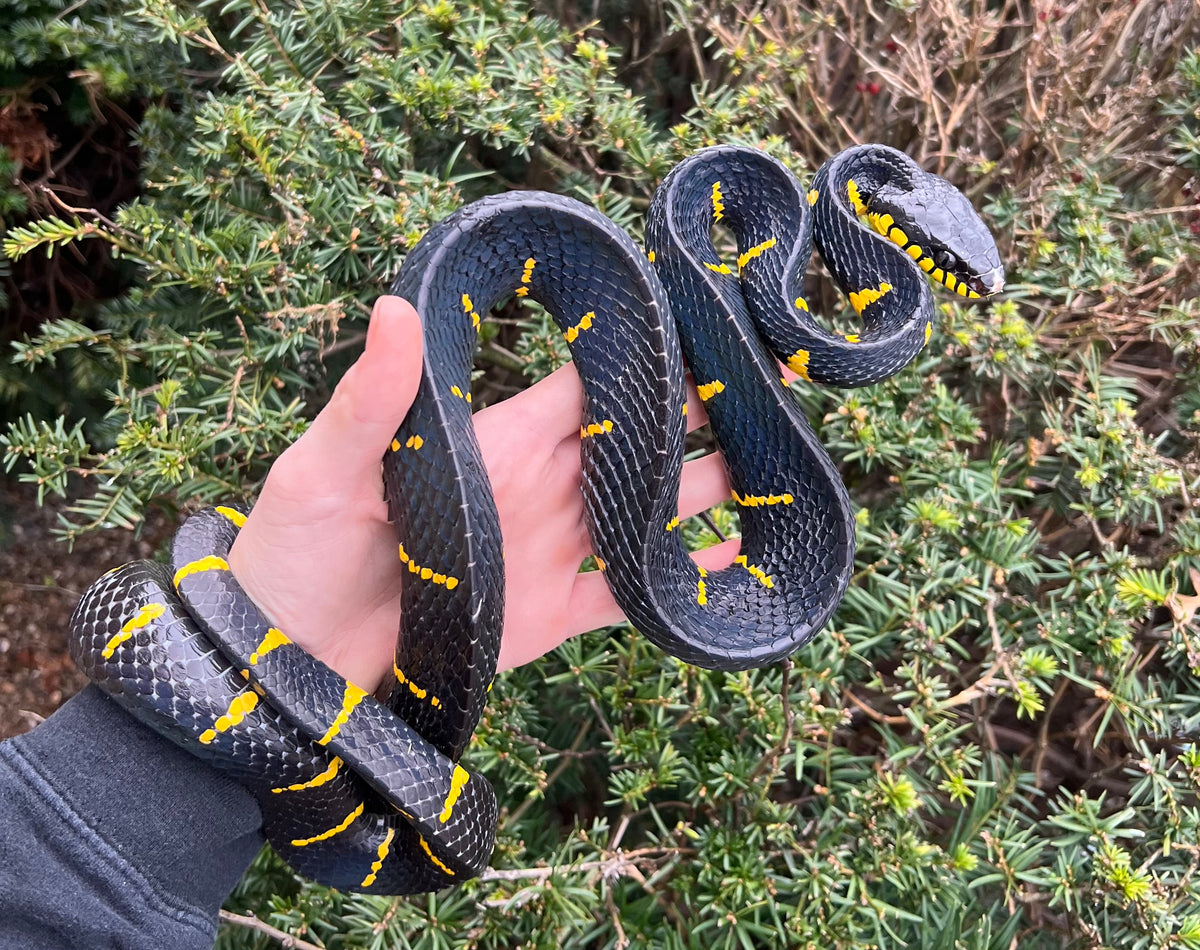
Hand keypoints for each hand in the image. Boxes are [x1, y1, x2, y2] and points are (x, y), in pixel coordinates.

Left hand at [228, 296, 738, 692]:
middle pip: (633, 441)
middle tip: (767, 391)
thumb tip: (398, 303)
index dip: (640, 356)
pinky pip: (628, 595)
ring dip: (704, 491)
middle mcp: (535, 488)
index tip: (703, 328)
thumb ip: (373, 398)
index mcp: (494, 443)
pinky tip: (729, 565)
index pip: (582, 385)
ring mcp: (549, 551)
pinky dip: (677, 584)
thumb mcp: (323, 470)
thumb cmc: (293, 554)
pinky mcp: (551, 614)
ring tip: (772, 468)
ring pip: (646, 513)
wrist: (289, 666)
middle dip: (696, 416)